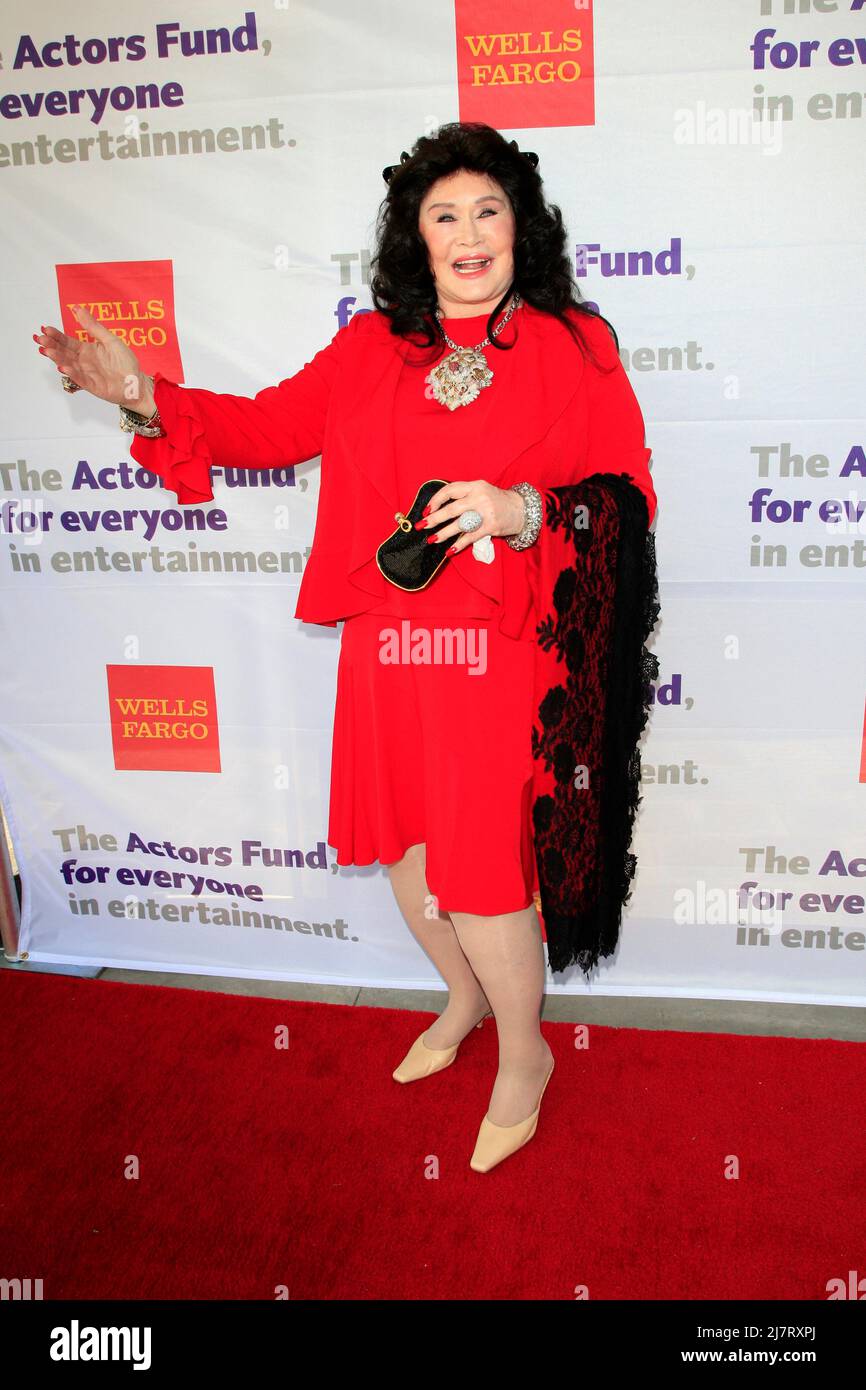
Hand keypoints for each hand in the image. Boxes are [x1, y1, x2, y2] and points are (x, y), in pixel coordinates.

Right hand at [32, 305, 154, 413]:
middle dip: (51, 345)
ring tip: (47, 350)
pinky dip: (72, 373)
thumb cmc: (125, 362)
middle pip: (63, 353)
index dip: (56, 336)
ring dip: (57, 358)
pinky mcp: (93, 386)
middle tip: (40, 339)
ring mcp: (86, 374)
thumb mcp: (109, 339)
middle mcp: (83, 362)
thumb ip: (93, 326)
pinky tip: (63, 367)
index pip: (67, 342)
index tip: (46, 329)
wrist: (137, 382)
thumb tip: (77, 308)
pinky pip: (80, 379)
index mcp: (86, 350)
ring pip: (68, 365)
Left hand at [414, 479, 524, 553]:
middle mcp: (479, 497)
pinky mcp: (491, 526)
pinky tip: (450, 551)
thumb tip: (439, 508)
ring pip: (460, 524)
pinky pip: (471, 537)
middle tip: (422, 526)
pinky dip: (459, 544)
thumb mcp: (481, 491)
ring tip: (432, 539)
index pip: (450, 490)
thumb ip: (464, 496)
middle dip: (435, 518)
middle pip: (452, 509)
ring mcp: (486, 512)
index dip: (436, 500)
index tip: (427, 510)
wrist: (521, 509)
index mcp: (475, 485)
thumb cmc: (497, 501)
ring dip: (444, 533)